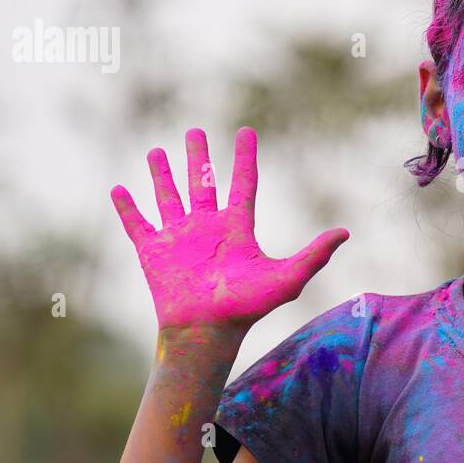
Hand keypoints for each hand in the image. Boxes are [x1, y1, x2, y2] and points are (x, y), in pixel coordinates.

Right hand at [110, 127, 348, 331]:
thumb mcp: (287, 278)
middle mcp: (206, 227)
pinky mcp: (152, 251)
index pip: (243, 184)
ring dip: (161, 175)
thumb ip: (314, 254)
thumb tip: (345, 233)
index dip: (246, 158)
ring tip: (156, 151)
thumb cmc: (247, 308)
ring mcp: (178, 238)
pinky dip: (126, 207)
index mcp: (236, 228)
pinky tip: (118, 189)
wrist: (207, 330)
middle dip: (197, 157)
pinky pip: (137, 224)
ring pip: (168, 197)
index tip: (246, 131)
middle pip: (201, 183)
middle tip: (195, 131)